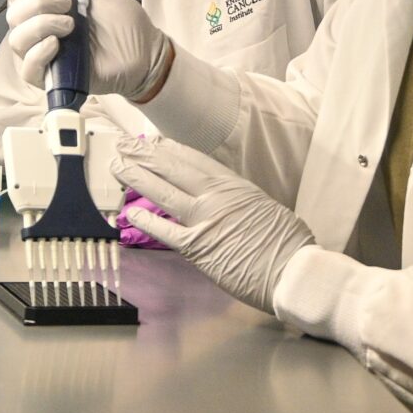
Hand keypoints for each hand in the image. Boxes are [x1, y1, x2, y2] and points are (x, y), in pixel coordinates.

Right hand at [2, 0, 172, 98]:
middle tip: (68, 4)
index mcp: (48, 8)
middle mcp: (40, 30)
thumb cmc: (123, 20)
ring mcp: (45, 55)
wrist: (144, 50)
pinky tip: (56, 44)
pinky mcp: (53, 78)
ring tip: (70, 24)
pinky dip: (37, 54)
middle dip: (38, 2)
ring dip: (39, 25)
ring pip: (17, 40)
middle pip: (14, 15)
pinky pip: (28, 70)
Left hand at [113, 137, 313, 311]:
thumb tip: (229, 202)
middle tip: (125, 145)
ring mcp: (206, 221)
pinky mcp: (199, 248)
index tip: (152, 141)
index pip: (194, 160)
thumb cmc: (289, 244)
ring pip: (164, 193)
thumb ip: (241, 201)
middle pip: (173, 169)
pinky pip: (166, 232)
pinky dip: (147, 221)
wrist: (293, 271)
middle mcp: (217, 197)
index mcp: (235, 185)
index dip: (169, 149)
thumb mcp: (266, 208)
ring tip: (118, 167)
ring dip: (138, 178)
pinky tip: (130, 213)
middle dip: (145, 155)